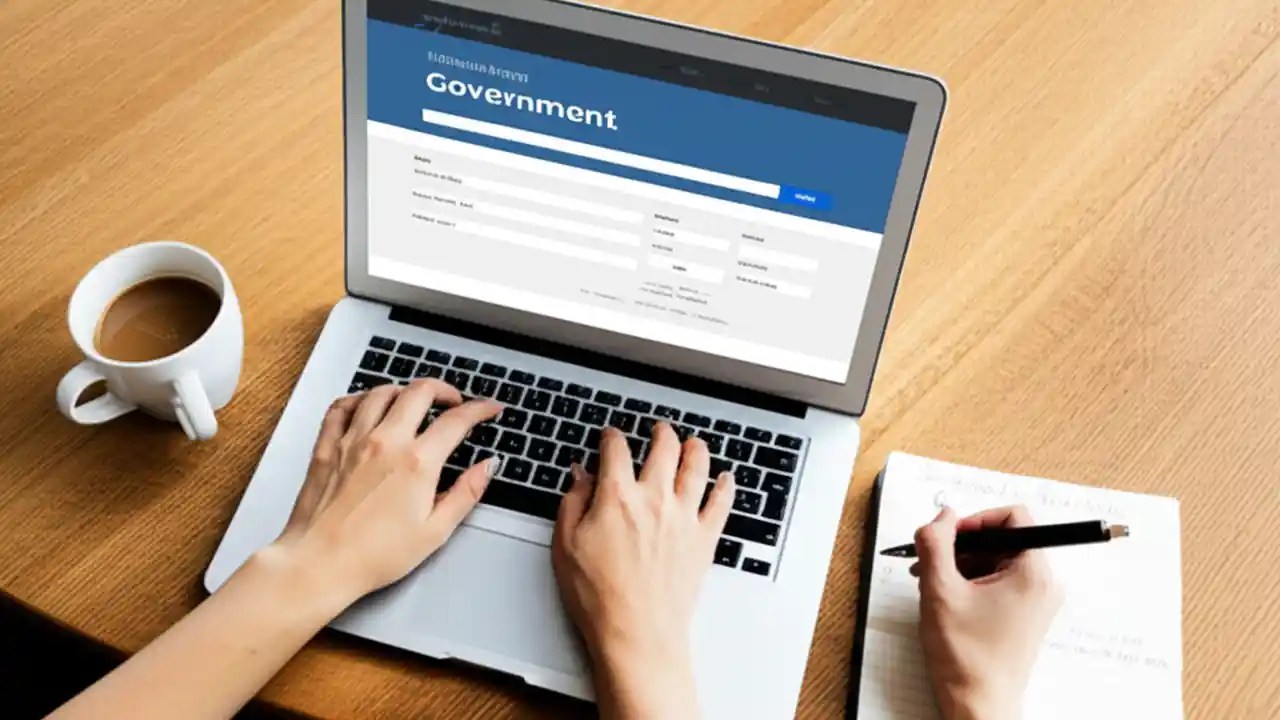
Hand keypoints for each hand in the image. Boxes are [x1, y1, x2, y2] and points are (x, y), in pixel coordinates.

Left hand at [262, 380, 502, 609]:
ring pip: (381, 392)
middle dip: (444, 389)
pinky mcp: (327, 448)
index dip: (480, 410)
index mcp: (416, 463)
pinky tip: (366, 406)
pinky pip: (341, 407)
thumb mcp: (435, 531)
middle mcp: (385, 443)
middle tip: (453, 400)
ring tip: (413, 400)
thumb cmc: (373, 556)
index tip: (488, 409)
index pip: (456, 420)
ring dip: (404, 390)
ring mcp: (352, 441)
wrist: (319, 565)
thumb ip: (466, 493)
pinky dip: (358, 399)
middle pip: (419, 392)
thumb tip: (487, 468)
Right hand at [552, 423, 733, 718]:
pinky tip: (726, 479)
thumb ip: (572, 503)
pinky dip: (726, 486)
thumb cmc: (599, 597)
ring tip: (693, 442)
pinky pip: (722, 502)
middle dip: (660, 433)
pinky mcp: (704, 538)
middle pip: (664, 447)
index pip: (616, 450)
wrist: (636, 632)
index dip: (611, 437)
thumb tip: (579, 476)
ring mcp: (683, 517)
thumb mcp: (565, 546)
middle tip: (658, 430)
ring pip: (697, 466)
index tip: (610, 436)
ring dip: (695, 448)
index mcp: (617, 497)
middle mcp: (654, 499)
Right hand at [913, 506, 1062, 719]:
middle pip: (1004, 538)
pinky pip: (1000, 580)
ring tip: (934, 584)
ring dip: (964, 563)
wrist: (979, 704)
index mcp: (1032, 573)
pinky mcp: (1026, 613)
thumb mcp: (939, 589)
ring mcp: (1037, 600)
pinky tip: (948, 597)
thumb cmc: (965, 656)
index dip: (976, 519)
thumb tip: (943, 516)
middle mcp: (1043, 584)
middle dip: (963, 545)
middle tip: (932, 562)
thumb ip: (936, 543)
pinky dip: (973, 581)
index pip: (1014, 517)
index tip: (948, 536)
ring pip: (998, 559)